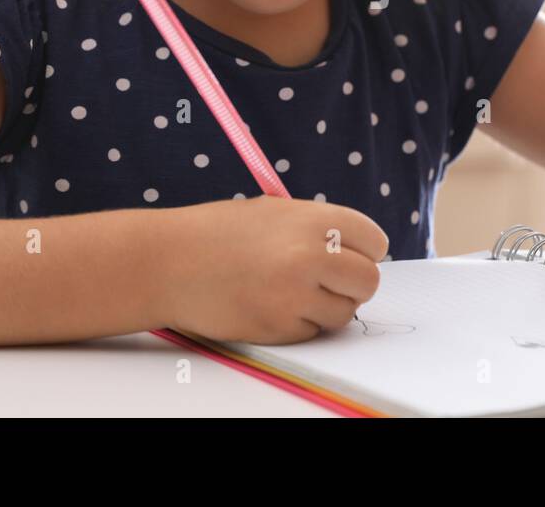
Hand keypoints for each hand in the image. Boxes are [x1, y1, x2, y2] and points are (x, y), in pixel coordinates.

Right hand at [161, 195, 389, 344]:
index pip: (375, 241)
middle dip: (352, 285)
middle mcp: (311, 255)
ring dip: (326, 307)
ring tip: (291, 292)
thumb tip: (359, 252)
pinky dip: (297, 324)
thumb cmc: (219, 232)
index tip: (349, 256)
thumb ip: (319, 229)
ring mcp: (296, 294)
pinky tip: (268, 304)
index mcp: (314, 219)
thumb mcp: (275, 212)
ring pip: (344, 313)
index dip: (364, 251)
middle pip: (369, 281)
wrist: (169, 261)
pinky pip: (312, 332)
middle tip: (326, 282)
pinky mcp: (279, 327)